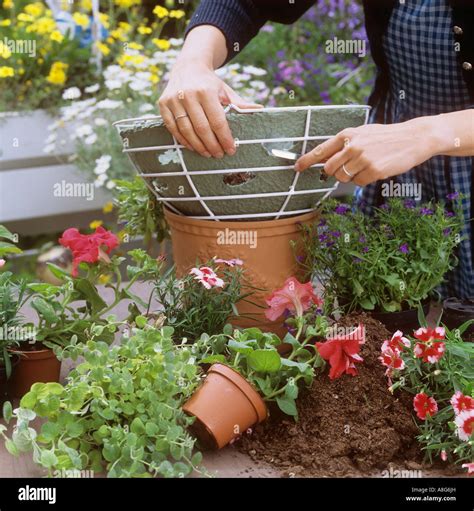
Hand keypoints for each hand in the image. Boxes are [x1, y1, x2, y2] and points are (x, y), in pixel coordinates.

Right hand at [158, 61, 260, 157]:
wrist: (188, 67)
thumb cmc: (210, 83)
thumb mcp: (225, 90)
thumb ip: (239, 103)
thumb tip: (260, 109)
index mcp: (206, 90)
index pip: (217, 121)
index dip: (225, 138)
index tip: (230, 150)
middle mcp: (188, 94)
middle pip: (202, 128)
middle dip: (212, 145)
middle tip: (219, 155)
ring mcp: (173, 100)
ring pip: (187, 130)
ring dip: (198, 146)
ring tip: (208, 153)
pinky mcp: (163, 104)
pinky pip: (173, 128)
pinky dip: (184, 140)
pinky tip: (193, 147)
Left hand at [294, 118, 438, 185]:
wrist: (414, 138)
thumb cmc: (386, 137)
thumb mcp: (363, 134)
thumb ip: (343, 145)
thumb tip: (322, 160)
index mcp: (348, 135)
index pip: (321, 150)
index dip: (306, 161)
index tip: (296, 168)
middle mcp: (352, 146)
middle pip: (329, 169)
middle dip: (336, 172)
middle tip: (350, 167)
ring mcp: (363, 158)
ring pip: (343, 178)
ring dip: (352, 176)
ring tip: (367, 165)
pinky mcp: (374, 170)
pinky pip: (359, 183)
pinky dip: (364, 180)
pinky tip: (376, 169)